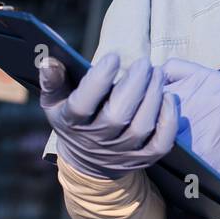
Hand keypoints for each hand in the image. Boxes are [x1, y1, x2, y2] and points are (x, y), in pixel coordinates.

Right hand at [39, 53, 178, 179]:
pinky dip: (169, 121)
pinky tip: (170, 98)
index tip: (113, 57)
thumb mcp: (56, 102)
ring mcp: (122, 152)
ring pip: (141, 127)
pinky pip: (161, 143)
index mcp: (73, 123)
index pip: (83, 104)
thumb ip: (53, 80)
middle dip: (134, 86)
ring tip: (158, 74)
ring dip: (153, 97)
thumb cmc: (74, 119)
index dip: (99, 80)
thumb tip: (49, 59)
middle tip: (144, 63)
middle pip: (118, 116)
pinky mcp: (144, 158)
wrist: (88, 162)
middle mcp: (97, 140)